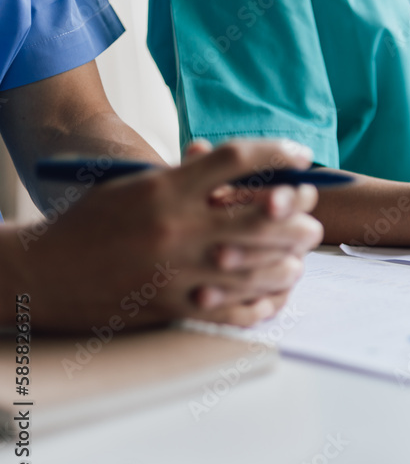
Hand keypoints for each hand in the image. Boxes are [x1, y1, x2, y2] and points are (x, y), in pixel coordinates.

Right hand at [15, 139, 323, 330]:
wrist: (45, 274)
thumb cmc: (94, 223)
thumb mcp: (136, 187)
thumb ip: (185, 175)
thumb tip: (228, 159)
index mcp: (168, 189)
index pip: (237, 159)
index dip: (278, 152)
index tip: (302, 154)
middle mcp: (179, 228)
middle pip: (264, 215)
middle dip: (299, 214)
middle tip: (310, 215)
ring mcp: (180, 271)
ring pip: (261, 267)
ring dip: (290, 261)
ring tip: (298, 257)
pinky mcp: (177, 306)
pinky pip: (237, 310)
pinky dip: (264, 304)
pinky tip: (275, 295)